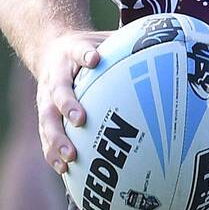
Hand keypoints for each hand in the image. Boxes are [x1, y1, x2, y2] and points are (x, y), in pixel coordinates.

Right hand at [36, 29, 113, 174]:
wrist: (50, 48)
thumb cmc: (85, 48)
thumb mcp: (102, 39)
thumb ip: (126, 44)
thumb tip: (165, 42)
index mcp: (71, 54)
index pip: (79, 51)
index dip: (85, 55)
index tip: (94, 59)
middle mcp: (55, 76)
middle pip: (57, 91)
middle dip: (67, 105)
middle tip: (81, 120)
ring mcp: (46, 97)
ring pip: (47, 119)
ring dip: (56, 138)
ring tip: (69, 157)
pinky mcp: (44, 113)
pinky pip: (46, 135)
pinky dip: (52, 152)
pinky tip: (64, 170)